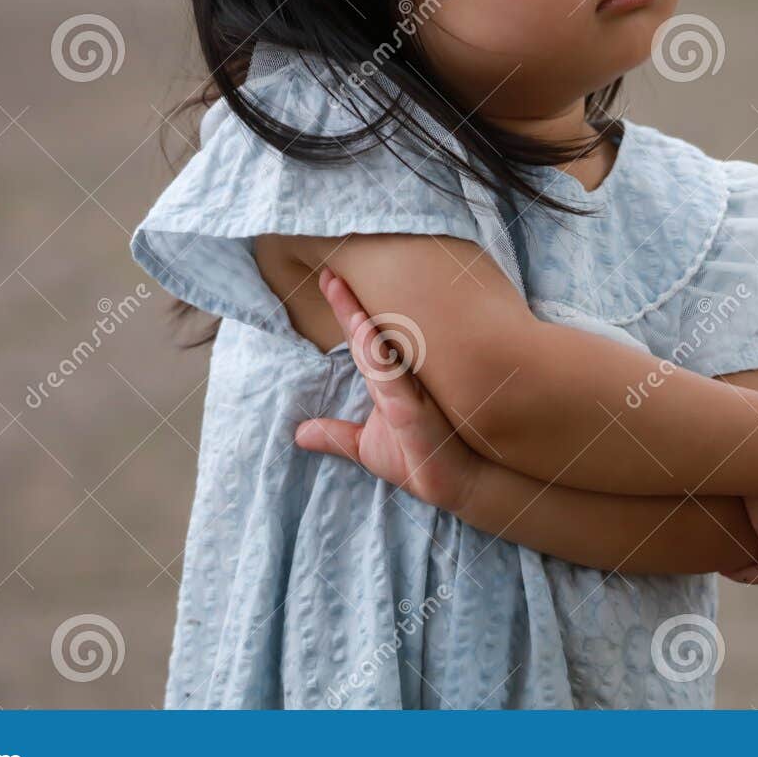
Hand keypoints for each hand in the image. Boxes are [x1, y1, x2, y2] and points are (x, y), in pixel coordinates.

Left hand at [292, 266, 485, 513]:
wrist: (459, 484)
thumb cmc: (419, 459)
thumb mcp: (365, 448)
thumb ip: (335, 436)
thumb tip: (298, 433)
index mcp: (387, 382)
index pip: (361, 340)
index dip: (345, 311)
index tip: (329, 280)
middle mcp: (400, 379)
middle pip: (370, 335)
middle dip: (349, 303)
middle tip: (330, 272)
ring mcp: (410, 392)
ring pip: (382, 350)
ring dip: (360, 321)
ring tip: (340, 291)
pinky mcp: (415, 413)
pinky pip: (394, 381)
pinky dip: (378, 358)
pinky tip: (365, 336)